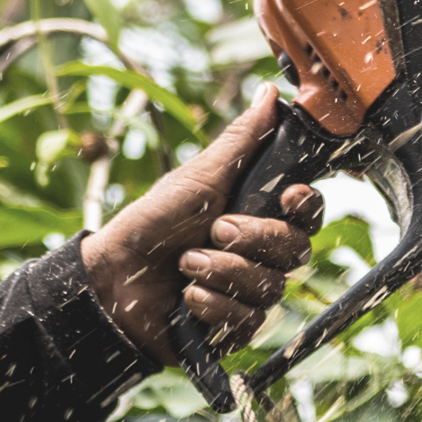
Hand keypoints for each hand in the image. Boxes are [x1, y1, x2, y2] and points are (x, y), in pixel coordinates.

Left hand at [80, 86, 323, 364]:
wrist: (111, 279)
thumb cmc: (153, 223)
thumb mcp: (200, 176)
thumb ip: (243, 139)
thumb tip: (272, 93)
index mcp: (262, 214)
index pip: (310, 213)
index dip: (307, 206)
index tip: (288, 196)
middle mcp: (264, 254)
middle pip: (297, 250)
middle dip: (253, 239)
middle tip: (214, 230)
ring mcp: (251, 292)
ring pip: (271, 286)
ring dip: (224, 272)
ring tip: (186, 264)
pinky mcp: (234, 328)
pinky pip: (248, 320)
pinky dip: (213, 304)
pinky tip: (187, 296)